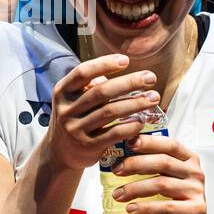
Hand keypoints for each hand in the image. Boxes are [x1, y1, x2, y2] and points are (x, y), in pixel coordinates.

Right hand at [45, 54, 160, 171]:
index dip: (104, 64)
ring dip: (135, 103)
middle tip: (150, 77)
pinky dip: (130, 126)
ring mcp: (76, 129)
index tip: (126, 60)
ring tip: (153, 97)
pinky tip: (142, 120)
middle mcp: (66, 109)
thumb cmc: (75, 118)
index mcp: (62, 91)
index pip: (83, 72)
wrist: (61, 153)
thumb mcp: (74, 98)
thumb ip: (92, 85)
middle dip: (129, 83)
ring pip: (109, 112)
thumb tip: (121, 72)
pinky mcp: (87, 147)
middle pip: (101, 92)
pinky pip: (113, 134)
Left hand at [110, 135, 208, 213]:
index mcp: (188, 159)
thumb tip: (120, 159)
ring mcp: (196, 191)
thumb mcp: (168, 177)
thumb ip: (153, 165)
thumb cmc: (177, 198)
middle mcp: (194, 172)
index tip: (128, 142)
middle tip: (116, 170)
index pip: (169, 145)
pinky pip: (166, 207)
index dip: (149, 142)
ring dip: (135, 188)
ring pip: (161, 184)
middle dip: (136, 164)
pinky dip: (146, 208)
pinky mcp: (194, 210)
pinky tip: (131, 209)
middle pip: (163, 162)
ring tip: (118, 195)